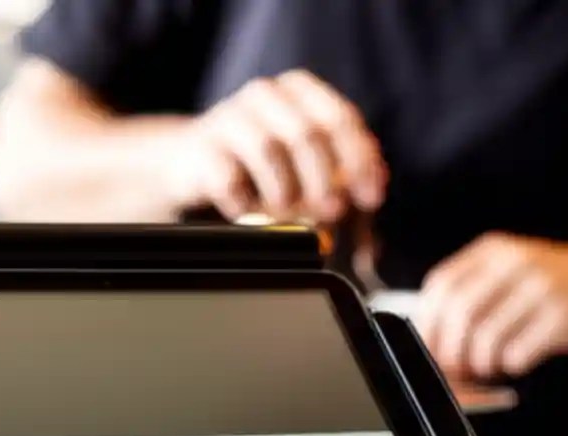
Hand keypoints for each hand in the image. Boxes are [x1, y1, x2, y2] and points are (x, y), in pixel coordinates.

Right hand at [170, 70, 386, 222]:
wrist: (190, 164)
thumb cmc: (259, 165)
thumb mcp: (306, 160)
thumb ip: (346, 168)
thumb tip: (376, 185)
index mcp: (298, 89)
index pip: (339, 118)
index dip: (359, 161)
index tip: (370, 199)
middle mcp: (264, 94)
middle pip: (305, 134)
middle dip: (324, 180)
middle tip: (331, 212)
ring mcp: (228, 117)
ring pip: (267, 151)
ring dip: (285, 193)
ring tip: (287, 214)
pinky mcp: (200, 148)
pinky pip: (228, 177)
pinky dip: (244, 202)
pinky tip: (245, 212)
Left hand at [417, 232, 567, 378]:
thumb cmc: (554, 282)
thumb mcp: (510, 269)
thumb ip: (472, 291)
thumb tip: (432, 336)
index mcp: (494, 251)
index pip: (442, 285)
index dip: (428, 322)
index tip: (427, 345)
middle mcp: (515, 264)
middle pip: (460, 313)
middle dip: (450, 349)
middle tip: (454, 367)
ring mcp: (541, 289)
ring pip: (486, 338)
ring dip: (480, 362)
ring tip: (488, 365)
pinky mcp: (562, 317)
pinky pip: (517, 352)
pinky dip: (509, 365)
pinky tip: (515, 361)